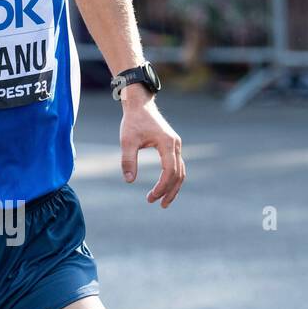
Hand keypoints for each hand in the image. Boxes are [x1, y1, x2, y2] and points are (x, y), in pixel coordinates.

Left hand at [120, 90, 185, 207]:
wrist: (139, 104)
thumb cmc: (133, 121)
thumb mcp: (127, 141)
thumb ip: (128, 160)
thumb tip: (129, 181)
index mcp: (167, 143)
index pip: (169, 171)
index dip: (162, 186)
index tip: (151, 197)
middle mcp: (176, 145)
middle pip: (179, 174)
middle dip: (169, 191)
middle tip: (158, 204)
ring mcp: (176, 145)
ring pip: (181, 171)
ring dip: (174, 187)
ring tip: (163, 201)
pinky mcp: (172, 145)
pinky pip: (177, 166)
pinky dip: (173, 178)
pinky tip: (165, 187)